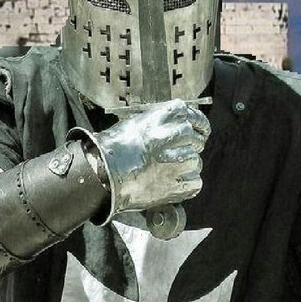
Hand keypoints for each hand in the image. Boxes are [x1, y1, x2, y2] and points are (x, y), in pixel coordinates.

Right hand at [90, 100, 209, 214]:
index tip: (200, 131)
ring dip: (185, 167)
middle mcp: (173, 136)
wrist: (100, 174)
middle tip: (174, 154)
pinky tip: (169, 182)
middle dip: (189, 147)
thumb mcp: (136, 123)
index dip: (199, 125)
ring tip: (165, 170)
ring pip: (195, 162)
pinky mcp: (177, 184)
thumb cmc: (113, 148)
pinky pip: (195, 182)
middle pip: (196, 139)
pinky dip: (186, 183)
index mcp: (163, 118)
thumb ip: (161, 122)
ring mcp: (177, 162)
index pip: (194, 117)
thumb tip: (181, 124)